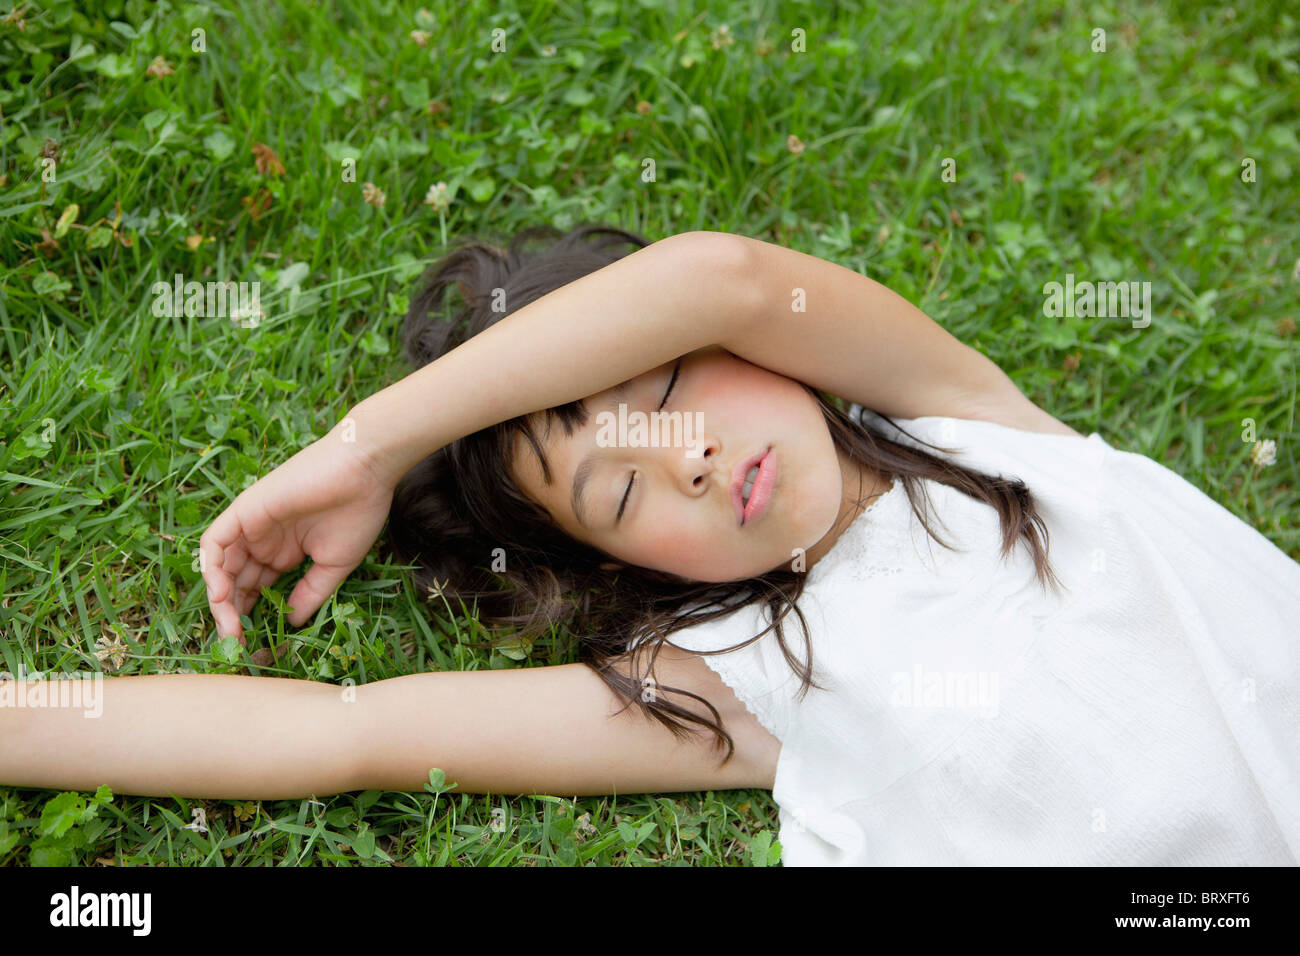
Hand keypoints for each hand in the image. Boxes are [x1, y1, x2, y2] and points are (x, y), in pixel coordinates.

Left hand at [199, 432, 394, 644]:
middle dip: (232, 615)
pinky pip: (215, 542)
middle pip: (236, 582)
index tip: (253, 645)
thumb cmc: (357, 512)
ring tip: (230, 628)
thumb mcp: (335, 564)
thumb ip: (310, 593)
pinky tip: (221, 594)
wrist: (364, 470)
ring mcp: (251, 525)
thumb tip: (291, 622)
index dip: (251, 617)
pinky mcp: (244, 510)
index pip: (257, 589)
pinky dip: (212, 567)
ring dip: (220, 599)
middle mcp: (263, 540)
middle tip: (236, 645)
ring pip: (221, 566)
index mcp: (285, 552)